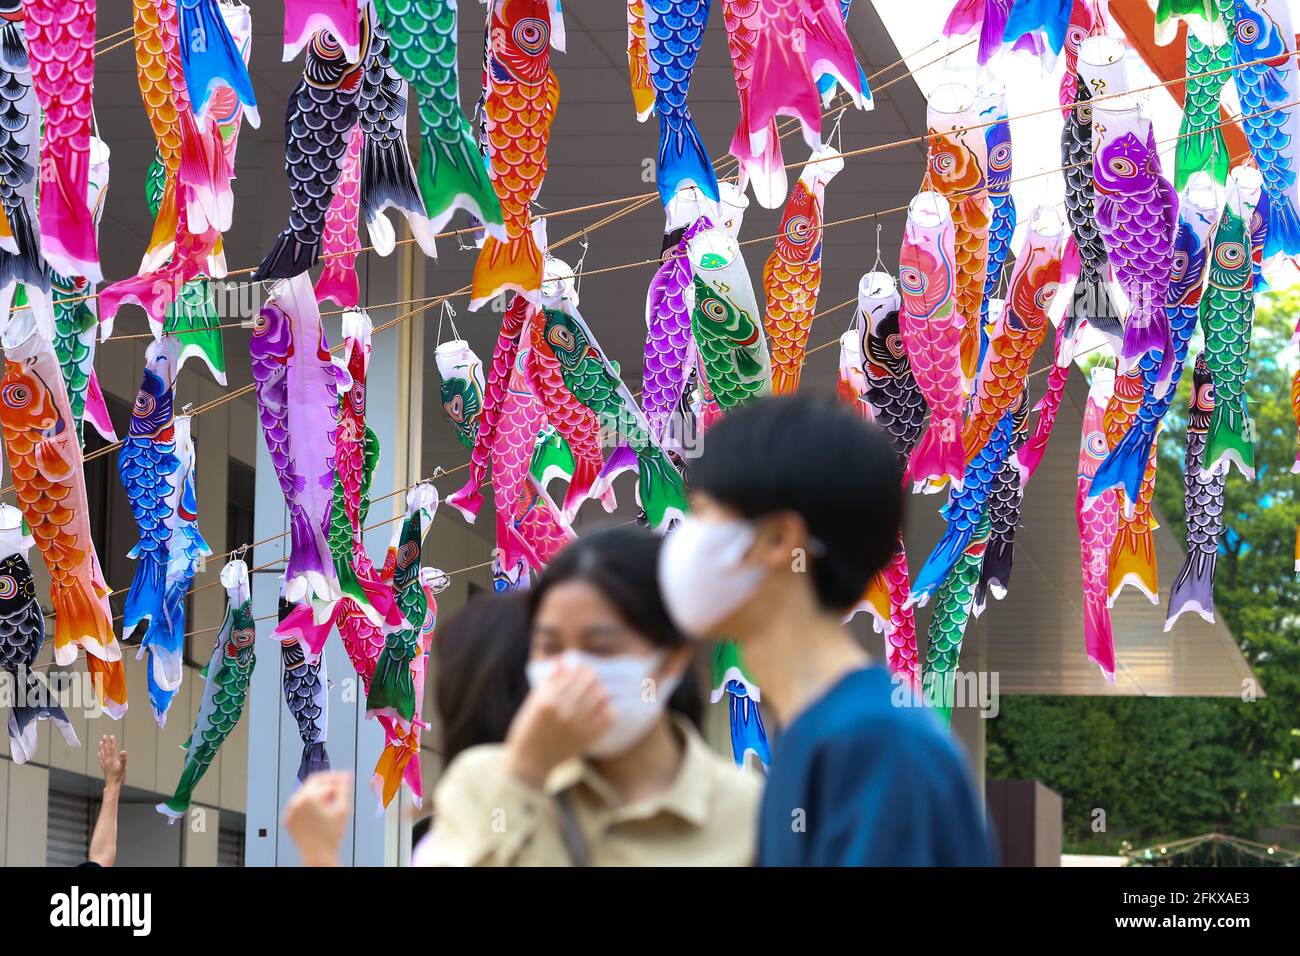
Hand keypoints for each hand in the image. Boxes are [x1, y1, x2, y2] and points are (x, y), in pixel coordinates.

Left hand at [98, 735, 126, 789]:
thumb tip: (124, 751)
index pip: (112, 749)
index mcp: (112, 760)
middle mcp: (108, 761)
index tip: (111, 736)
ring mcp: (105, 764)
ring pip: (103, 754)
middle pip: (106, 750)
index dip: (112, 742)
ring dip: (102, 748)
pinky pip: (101, 760)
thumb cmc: (119, 777)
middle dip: (106, 742)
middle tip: (104, 736)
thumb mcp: (123, 768)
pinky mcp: (104, 768)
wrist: (112, 785)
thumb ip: (123, 759)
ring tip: (101, 742)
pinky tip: (98, 753)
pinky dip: (100, 756)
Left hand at [284, 771, 351, 866]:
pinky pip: (298, 803)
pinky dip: (309, 802)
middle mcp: (296, 802)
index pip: (325, 780)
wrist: (318, 855)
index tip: (345, 778)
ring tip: (330, 802)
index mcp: (309, 798)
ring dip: (318, 792)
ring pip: (305, 792)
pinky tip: (319, 810)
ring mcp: (290, 810)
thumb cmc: (329, 837)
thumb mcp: (343, 809)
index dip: (338, 778)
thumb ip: (344, 788)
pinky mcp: (288, 818)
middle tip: (339, 785)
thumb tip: (345, 775)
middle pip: (312, 782)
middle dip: (327, 782)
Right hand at [503, 661, 612, 788]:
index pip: (571, 673)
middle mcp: (564, 712)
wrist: (530, 763)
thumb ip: (549, 682)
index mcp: (547, 700)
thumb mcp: (532, 702)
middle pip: (589, 681)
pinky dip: (606, 708)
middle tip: (587, 677)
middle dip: (589, 675)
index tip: (578, 667)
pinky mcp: (588, 738)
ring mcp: (578, 726)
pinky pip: (608, 717)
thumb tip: (564, 662)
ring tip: (594, 691)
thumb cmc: (528, 729)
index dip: (577, 667)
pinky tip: (600, 708)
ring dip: (599, 690)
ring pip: (601, 696)